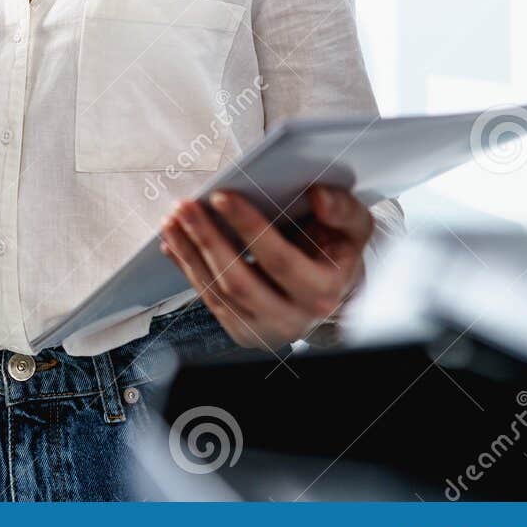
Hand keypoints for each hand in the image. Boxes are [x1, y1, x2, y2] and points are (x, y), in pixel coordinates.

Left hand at [160, 186, 373, 350]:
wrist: (333, 293)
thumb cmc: (338, 253)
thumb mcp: (354, 228)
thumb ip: (342, 209)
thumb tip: (318, 195)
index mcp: (322, 291)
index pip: (279, 260)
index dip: (249, 227)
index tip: (222, 196)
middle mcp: (292, 318)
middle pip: (238, 281)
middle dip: (207, 240)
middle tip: (186, 207)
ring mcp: (263, 329)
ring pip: (217, 293)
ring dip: (190, 253)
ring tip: (172, 220)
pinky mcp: (242, 331)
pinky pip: (208, 299)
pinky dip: (188, 268)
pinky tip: (175, 242)